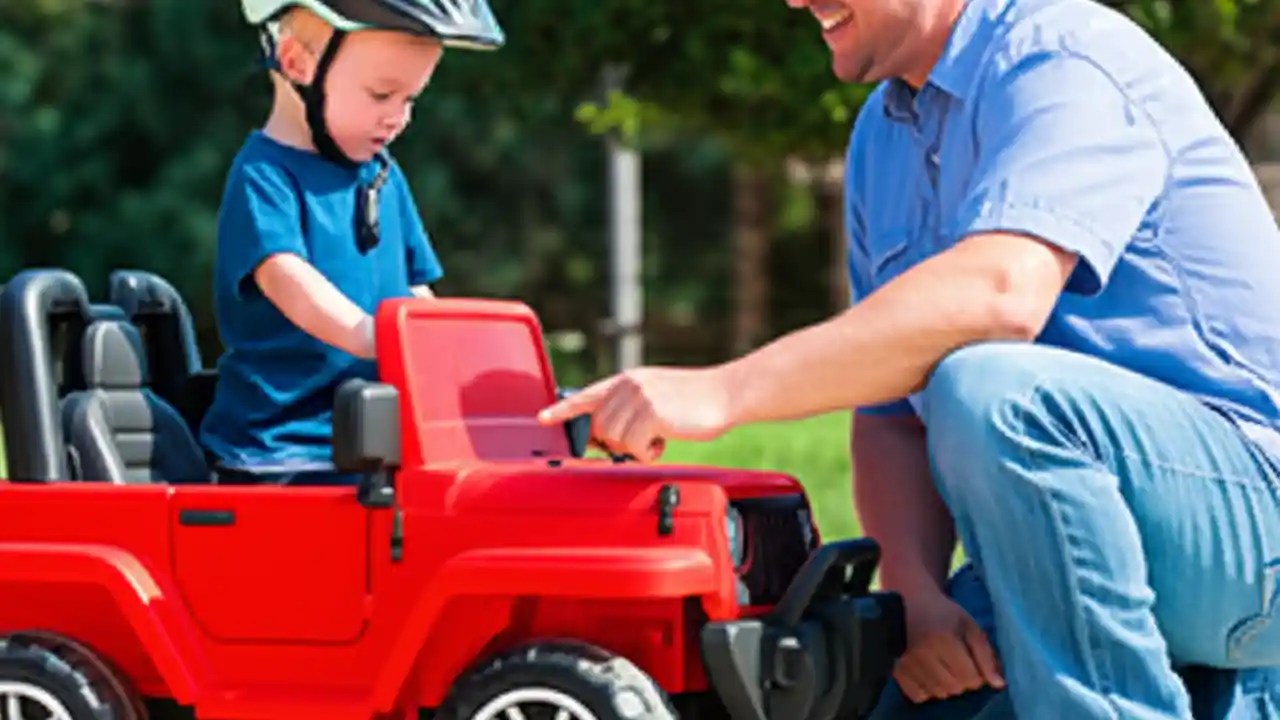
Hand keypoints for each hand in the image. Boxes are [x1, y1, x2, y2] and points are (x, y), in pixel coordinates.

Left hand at [537, 366, 733, 460]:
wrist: (726, 393)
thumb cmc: (695, 399)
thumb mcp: (656, 393)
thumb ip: (630, 406)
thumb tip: (606, 433)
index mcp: (627, 380)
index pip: (587, 395)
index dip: (563, 409)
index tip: (542, 418)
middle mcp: (629, 386)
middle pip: (599, 428)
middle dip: (617, 442)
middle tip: (643, 441)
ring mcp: (640, 398)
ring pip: (614, 439)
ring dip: (635, 448)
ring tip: (657, 438)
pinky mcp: (653, 414)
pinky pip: (635, 447)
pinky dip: (648, 453)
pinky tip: (664, 442)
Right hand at [895, 590, 1004, 703]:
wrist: (908, 601)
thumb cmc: (943, 613)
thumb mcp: (970, 626)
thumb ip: (986, 654)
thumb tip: (999, 684)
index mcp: (944, 639)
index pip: (970, 677)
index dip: (977, 674)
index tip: (972, 662)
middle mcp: (923, 654)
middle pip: (954, 687)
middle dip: (962, 680)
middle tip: (958, 664)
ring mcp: (907, 663)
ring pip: (937, 693)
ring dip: (946, 686)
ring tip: (944, 668)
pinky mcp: (896, 669)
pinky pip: (918, 695)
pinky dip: (928, 691)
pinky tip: (930, 676)